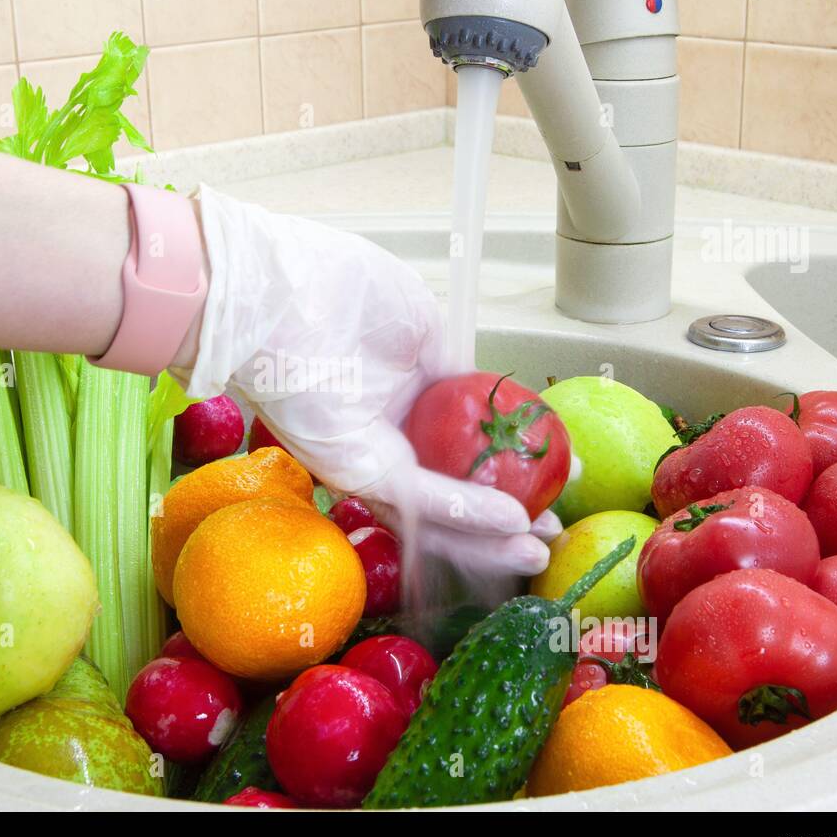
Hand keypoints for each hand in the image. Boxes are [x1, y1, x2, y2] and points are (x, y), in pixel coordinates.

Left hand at [173, 186, 557, 575]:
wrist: (279, 290)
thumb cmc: (339, 287)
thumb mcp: (419, 320)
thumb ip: (452, 365)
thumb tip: (479, 390)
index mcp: (402, 394)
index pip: (462, 444)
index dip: (508, 462)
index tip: (557, 467)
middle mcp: (385, 433)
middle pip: (453, 488)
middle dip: (504, 515)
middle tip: (551, 528)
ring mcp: (368, 455)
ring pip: (435, 511)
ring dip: (488, 536)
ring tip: (537, 549)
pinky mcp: (352, 469)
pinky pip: (416, 498)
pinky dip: (463, 512)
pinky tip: (507, 521)